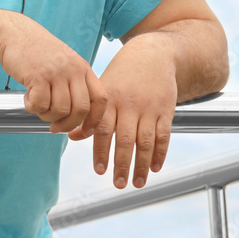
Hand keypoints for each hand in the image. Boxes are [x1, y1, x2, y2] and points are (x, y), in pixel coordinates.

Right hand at [0, 16, 106, 135]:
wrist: (13, 33)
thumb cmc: (37, 51)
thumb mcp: (64, 62)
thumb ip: (74, 83)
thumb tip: (79, 116)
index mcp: (82, 67)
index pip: (100, 99)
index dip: (94, 120)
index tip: (83, 131)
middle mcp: (72, 69)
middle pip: (81, 109)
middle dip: (68, 125)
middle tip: (55, 127)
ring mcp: (55, 72)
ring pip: (60, 110)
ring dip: (47, 116)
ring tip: (38, 107)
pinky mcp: (36, 75)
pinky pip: (40, 105)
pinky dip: (32, 108)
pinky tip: (28, 99)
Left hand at [69, 35, 177, 188]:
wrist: (153, 55)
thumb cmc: (122, 73)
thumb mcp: (103, 87)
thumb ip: (90, 113)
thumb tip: (72, 137)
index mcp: (109, 98)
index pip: (101, 128)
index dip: (99, 150)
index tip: (98, 170)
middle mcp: (129, 104)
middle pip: (124, 139)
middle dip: (121, 164)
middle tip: (117, 184)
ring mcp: (149, 108)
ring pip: (145, 141)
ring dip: (141, 165)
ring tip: (136, 183)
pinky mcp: (166, 110)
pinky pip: (163, 136)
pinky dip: (160, 153)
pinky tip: (155, 168)